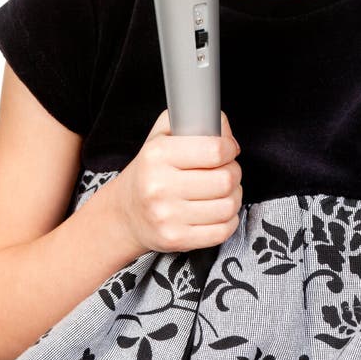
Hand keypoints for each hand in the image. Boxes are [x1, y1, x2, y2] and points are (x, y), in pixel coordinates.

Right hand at [111, 109, 242, 254]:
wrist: (126, 212)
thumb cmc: (151, 170)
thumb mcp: (163, 134)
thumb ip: (195, 120)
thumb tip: (227, 135)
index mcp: (157, 155)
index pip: (214, 150)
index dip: (229, 148)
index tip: (228, 150)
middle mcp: (159, 186)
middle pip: (225, 179)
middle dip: (234, 172)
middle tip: (227, 170)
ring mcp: (167, 216)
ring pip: (228, 206)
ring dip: (235, 196)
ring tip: (224, 190)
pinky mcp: (175, 239)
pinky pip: (222, 231)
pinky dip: (230, 220)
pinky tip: (219, 210)